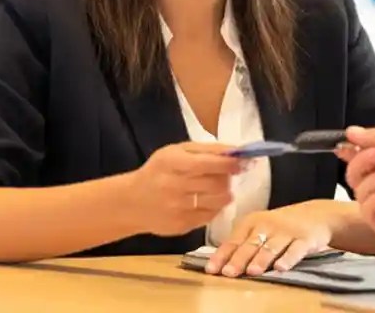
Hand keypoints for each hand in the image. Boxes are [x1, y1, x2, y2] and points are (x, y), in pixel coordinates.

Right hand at [127, 142, 243, 237]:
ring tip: (219, 187)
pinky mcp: (182, 226)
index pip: (207, 163)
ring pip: (218, 201)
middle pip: (216, 183)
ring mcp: (178, 209)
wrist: (131, 202)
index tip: (242, 161)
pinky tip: (207, 200)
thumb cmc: (158, 171)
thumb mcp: (176, 151)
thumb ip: (207, 149)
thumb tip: (237, 151)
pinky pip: (211, 216)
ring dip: (225, 193)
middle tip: (228, 174)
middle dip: (228, 177)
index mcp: (172, 163)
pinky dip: (215, 207)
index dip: (229, 163)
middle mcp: (174, 187)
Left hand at [205, 201, 337, 276]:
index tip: (211, 269)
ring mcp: (287, 232)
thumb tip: (220, 264)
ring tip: (252, 271)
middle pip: (250, 244)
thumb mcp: (260, 229)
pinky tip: (280, 268)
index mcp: (252, 222)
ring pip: (271, 247)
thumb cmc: (281, 227)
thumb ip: (243, 244)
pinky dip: (288, 259)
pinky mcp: (305, 239)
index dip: (222, 256)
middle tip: (228, 273)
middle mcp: (268, 225)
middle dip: (239, 259)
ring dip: (261, 259)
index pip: (233, 241)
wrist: (316, 214)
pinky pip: (295, 250)